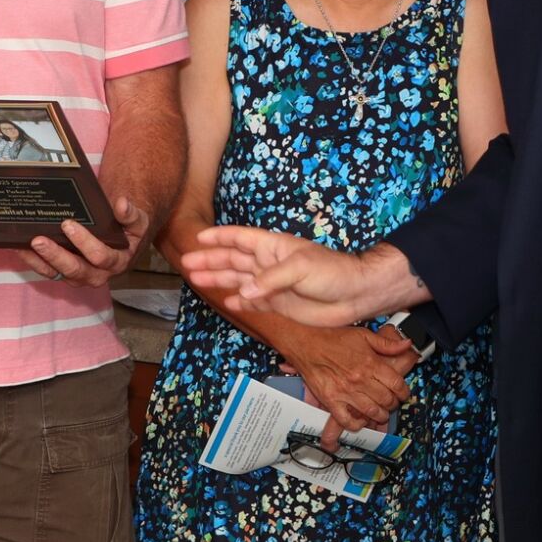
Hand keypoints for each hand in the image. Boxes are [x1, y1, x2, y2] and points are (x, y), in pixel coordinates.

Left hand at [21, 196, 146, 287]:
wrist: (122, 241)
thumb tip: (122, 203)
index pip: (100, 256)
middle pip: (75, 270)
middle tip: (38, 240)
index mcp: (117, 262)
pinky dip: (32, 260)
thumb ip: (131, 214)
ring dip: (39, 260)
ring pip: (57, 273)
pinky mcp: (64, 272)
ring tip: (22, 245)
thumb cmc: (128, 230)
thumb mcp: (137, 221)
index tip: (68, 224)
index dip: (84, 242)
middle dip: (55, 255)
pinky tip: (18, 246)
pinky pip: (47, 270)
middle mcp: (97, 274)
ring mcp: (79, 275)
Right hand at [181, 228, 411, 325]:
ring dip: (218, 280)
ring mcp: (271, 284)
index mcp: (272, 247)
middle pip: (232, 260)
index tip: (199, 237)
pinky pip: (253, 303)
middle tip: (186, 263)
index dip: (219, 237)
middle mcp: (267, 264)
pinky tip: (227, 302)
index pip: (240, 238)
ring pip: (238, 280)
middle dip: (210, 261)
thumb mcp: (299, 268)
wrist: (355, 294)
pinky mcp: (278, 304)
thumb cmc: (331, 272)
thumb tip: (243, 292)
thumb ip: (269, 279)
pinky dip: (240, 302)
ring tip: (196, 280)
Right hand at [277, 326, 416, 446]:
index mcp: (371, 363)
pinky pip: (348, 420)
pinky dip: (356, 424)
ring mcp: (346, 392)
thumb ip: (386, 343)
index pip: (397, 385)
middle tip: (390, 402)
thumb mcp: (362, 334)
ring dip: (380, 415)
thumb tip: (408, 345)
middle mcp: (360, 380)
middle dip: (393, 403)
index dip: (404, 392)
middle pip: (387, 400)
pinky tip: (359, 420)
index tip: (402, 393)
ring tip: (379, 412)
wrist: (304, 342)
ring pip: (372, 412)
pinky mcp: (331, 400)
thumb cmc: (331, 337)